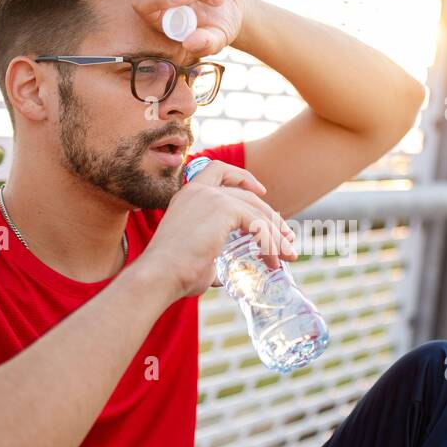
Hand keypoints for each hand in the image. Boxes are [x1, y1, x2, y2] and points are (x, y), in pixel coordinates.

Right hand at [137, 161, 297, 301]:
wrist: (159, 275)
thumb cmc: (173, 274)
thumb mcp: (196, 257)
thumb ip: (212, 257)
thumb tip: (225, 274)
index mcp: (188, 196)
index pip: (218, 172)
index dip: (243, 177)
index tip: (262, 191)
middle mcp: (198, 190)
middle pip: (247, 195)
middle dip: (271, 218)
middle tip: (287, 239)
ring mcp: (211, 197)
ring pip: (256, 210)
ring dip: (276, 233)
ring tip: (287, 256)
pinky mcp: (223, 208)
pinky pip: (257, 223)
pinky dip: (270, 241)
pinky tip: (273, 259)